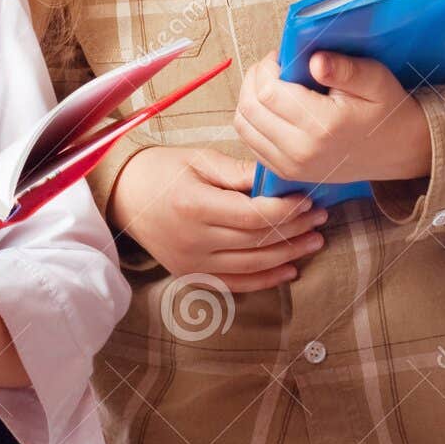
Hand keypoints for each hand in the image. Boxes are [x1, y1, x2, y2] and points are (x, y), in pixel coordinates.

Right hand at [106, 145, 328, 292]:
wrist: (123, 196)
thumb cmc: (162, 170)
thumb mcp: (199, 160)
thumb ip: (238, 172)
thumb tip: (278, 180)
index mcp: (194, 206)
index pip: (253, 215)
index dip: (285, 210)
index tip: (308, 199)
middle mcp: (194, 240)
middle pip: (256, 240)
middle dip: (294, 230)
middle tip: (321, 217)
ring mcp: (192, 262)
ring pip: (252, 265)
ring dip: (288, 255)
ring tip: (314, 241)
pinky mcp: (191, 274)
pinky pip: (235, 283)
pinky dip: (265, 279)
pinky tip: (290, 270)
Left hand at [234, 51, 430, 184]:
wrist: (397, 150)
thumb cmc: (385, 110)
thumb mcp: (375, 79)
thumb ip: (344, 69)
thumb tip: (314, 60)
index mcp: (322, 126)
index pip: (268, 92)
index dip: (267, 67)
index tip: (282, 56)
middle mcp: (301, 151)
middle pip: (250, 108)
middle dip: (254, 78)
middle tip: (274, 66)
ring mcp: (291, 166)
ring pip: (243, 125)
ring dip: (249, 98)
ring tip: (271, 83)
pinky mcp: (286, 172)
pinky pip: (251, 142)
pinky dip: (252, 119)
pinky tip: (272, 106)